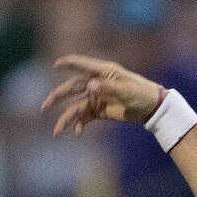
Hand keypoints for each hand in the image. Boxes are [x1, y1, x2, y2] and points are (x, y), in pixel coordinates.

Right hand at [43, 55, 163, 136]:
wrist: (152, 108)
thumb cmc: (141, 93)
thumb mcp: (126, 90)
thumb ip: (107, 88)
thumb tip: (89, 86)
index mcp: (103, 72)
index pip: (82, 65)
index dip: (68, 63)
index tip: (55, 64)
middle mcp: (96, 83)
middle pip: (72, 88)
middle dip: (58, 97)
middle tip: (45, 106)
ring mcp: (97, 97)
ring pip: (76, 107)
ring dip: (66, 117)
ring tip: (57, 131)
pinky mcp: (100, 111)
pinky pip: (85, 118)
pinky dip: (80, 125)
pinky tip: (77, 133)